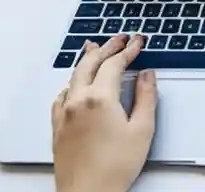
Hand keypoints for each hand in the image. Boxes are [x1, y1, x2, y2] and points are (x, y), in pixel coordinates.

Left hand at [51, 34, 156, 191]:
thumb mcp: (142, 130)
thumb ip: (146, 97)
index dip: (129, 49)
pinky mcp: (57, 126)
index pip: (115, 64)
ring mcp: (64, 113)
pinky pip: (62, 94)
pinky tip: (74, 84)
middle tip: (120, 38)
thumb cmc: (114, 167)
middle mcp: (78, 101)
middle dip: (107, 47)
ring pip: (73, 76)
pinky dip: (72, 82)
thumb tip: (147, 76)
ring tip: (94, 48)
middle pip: (91, 63)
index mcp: (99, 99)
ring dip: (87, 60)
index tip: (138, 42)